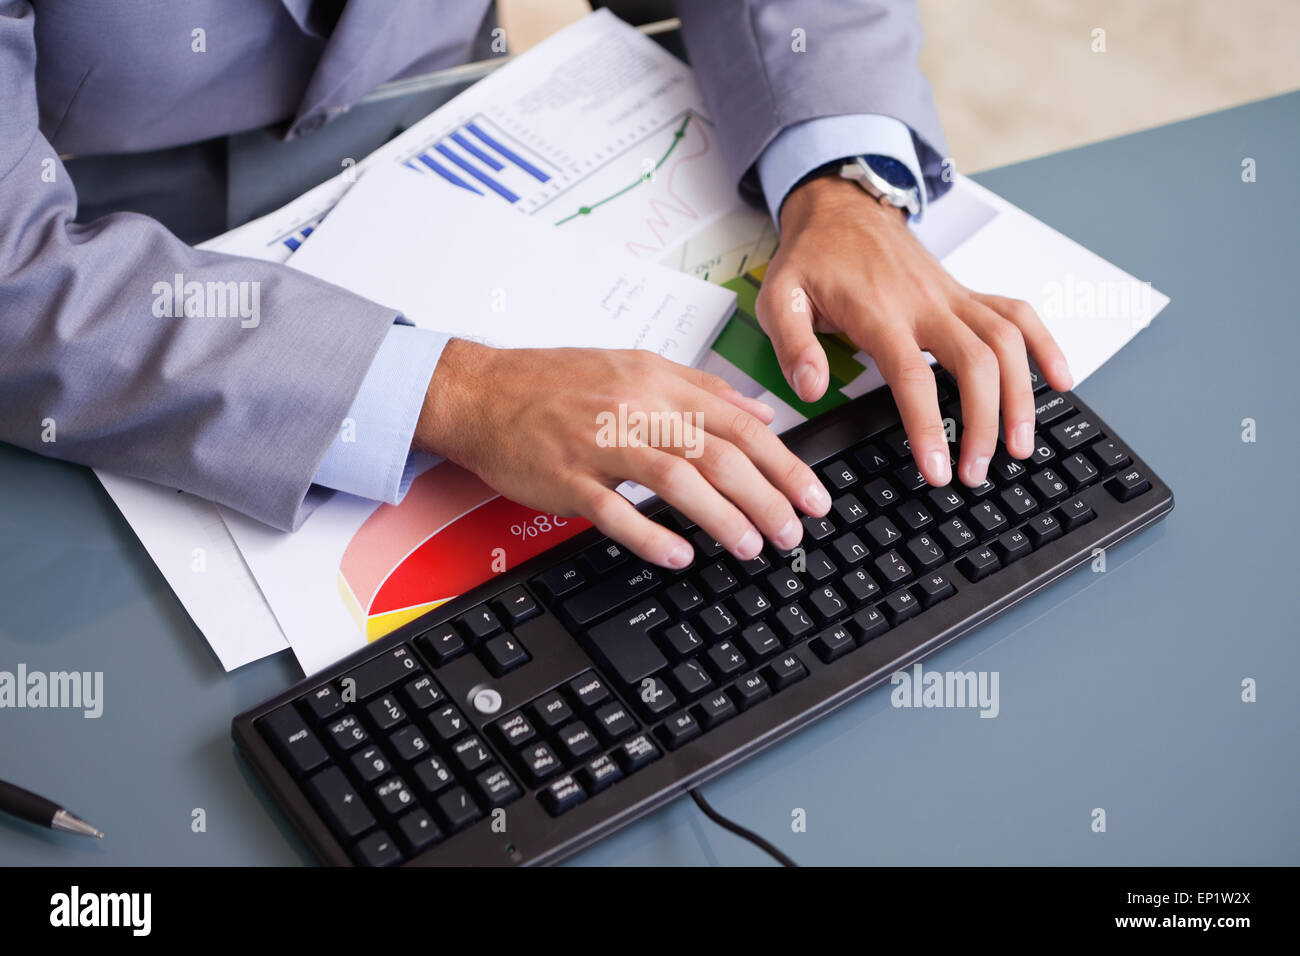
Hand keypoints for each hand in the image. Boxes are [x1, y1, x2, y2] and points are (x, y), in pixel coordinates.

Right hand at [413, 340, 831, 568]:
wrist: (483, 391)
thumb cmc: (557, 383)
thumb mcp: (636, 367)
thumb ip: (702, 390)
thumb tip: (761, 413)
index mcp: (657, 382)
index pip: (737, 424)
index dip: (782, 463)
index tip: (812, 495)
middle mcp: (634, 408)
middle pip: (716, 453)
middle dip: (766, 496)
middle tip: (794, 531)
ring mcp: (598, 442)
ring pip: (674, 479)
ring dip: (720, 516)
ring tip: (752, 545)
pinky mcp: (565, 477)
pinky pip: (613, 509)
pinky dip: (649, 533)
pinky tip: (679, 555)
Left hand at [757, 175, 1073, 487]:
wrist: (842, 208)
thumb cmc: (812, 257)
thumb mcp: (779, 296)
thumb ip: (792, 344)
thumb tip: (812, 389)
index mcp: (879, 312)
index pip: (913, 376)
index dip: (929, 427)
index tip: (938, 470)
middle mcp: (926, 303)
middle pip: (977, 362)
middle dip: (986, 423)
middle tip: (977, 472)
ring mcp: (953, 297)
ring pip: (1008, 341)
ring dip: (1022, 395)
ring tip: (1021, 447)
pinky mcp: (967, 293)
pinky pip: (1017, 315)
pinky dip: (1045, 346)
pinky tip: (1061, 381)